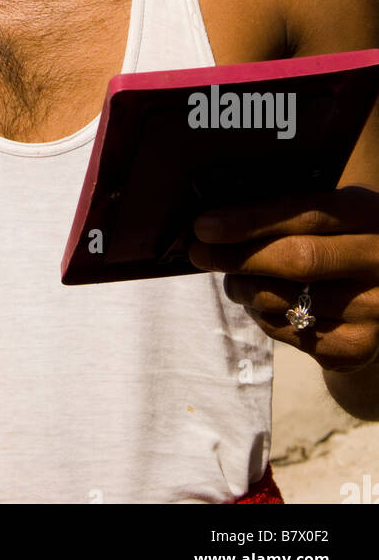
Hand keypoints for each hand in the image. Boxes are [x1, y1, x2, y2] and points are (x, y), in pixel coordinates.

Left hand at [188, 185, 378, 371]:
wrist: (378, 297)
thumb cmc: (339, 242)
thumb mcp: (332, 215)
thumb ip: (289, 211)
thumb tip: (217, 216)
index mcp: (370, 214)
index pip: (305, 213)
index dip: (250, 220)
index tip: (205, 225)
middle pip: (297, 260)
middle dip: (237, 256)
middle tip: (199, 253)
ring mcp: (373, 309)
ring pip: (286, 301)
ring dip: (244, 289)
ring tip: (233, 279)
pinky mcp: (357, 348)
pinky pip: (291, 333)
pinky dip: (264, 318)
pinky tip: (261, 304)